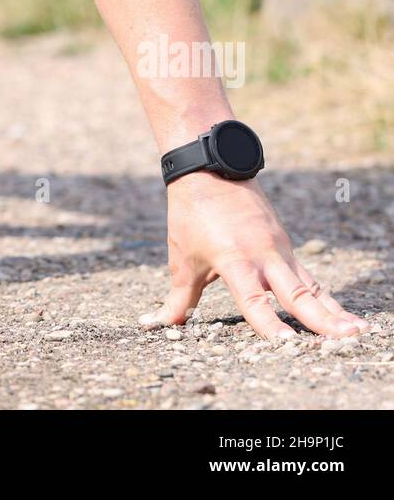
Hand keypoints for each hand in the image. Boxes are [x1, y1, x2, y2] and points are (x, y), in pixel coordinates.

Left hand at [142, 171, 368, 337]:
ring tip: (358, 330)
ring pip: (312, 285)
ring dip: (334, 309)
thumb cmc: (191, 216)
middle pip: (298, 293)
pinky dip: (325, 295)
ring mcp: (280, 249)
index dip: (269, 323)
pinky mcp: (286, 245)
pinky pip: (309, 275)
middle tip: (348, 338)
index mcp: (235, 260)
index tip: (287, 344)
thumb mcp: (181, 260)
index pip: (253, 300)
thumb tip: (156, 324)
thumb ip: (178, 299)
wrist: (209, 171)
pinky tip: (341, 313)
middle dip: (323, 319)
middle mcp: (264, 255)